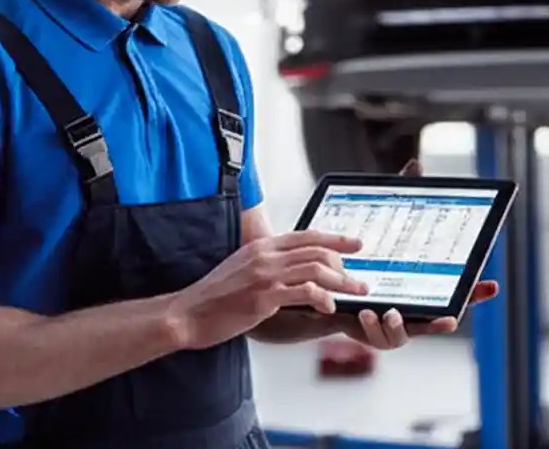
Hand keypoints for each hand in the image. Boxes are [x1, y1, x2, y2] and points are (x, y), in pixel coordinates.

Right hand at [170, 230, 368, 349]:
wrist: (188, 314)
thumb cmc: (214, 297)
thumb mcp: (242, 269)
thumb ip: (267, 265)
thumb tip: (293, 270)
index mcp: (261, 246)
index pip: (307, 235)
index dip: (335, 238)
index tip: (356, 244)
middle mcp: (266, 255)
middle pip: (317, 250)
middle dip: (345, 264)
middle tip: (361, 278)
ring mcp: (265, 275)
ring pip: (316, 269)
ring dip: (342, 282)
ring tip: (356, 294)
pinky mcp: (264, 297)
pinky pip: (304, 292)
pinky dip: (322, 298)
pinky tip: (328, 308)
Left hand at [333, 157, 499, 349]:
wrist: (328, 276)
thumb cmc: (366, 248)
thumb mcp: (386, 221)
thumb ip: (404, 197)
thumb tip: (416, 165)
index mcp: (424, 285)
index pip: (458, 290)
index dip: (476, 291)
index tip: (492, 286)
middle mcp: (412, 307)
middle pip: (440, 319)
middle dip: (449, 320)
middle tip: (452, 319)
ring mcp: (392, 322)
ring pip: (403, 334)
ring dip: (399, 327)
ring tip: (391, 311)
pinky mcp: (369, 330)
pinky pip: (377, 337)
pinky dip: (374, 329)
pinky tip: (367, 312)